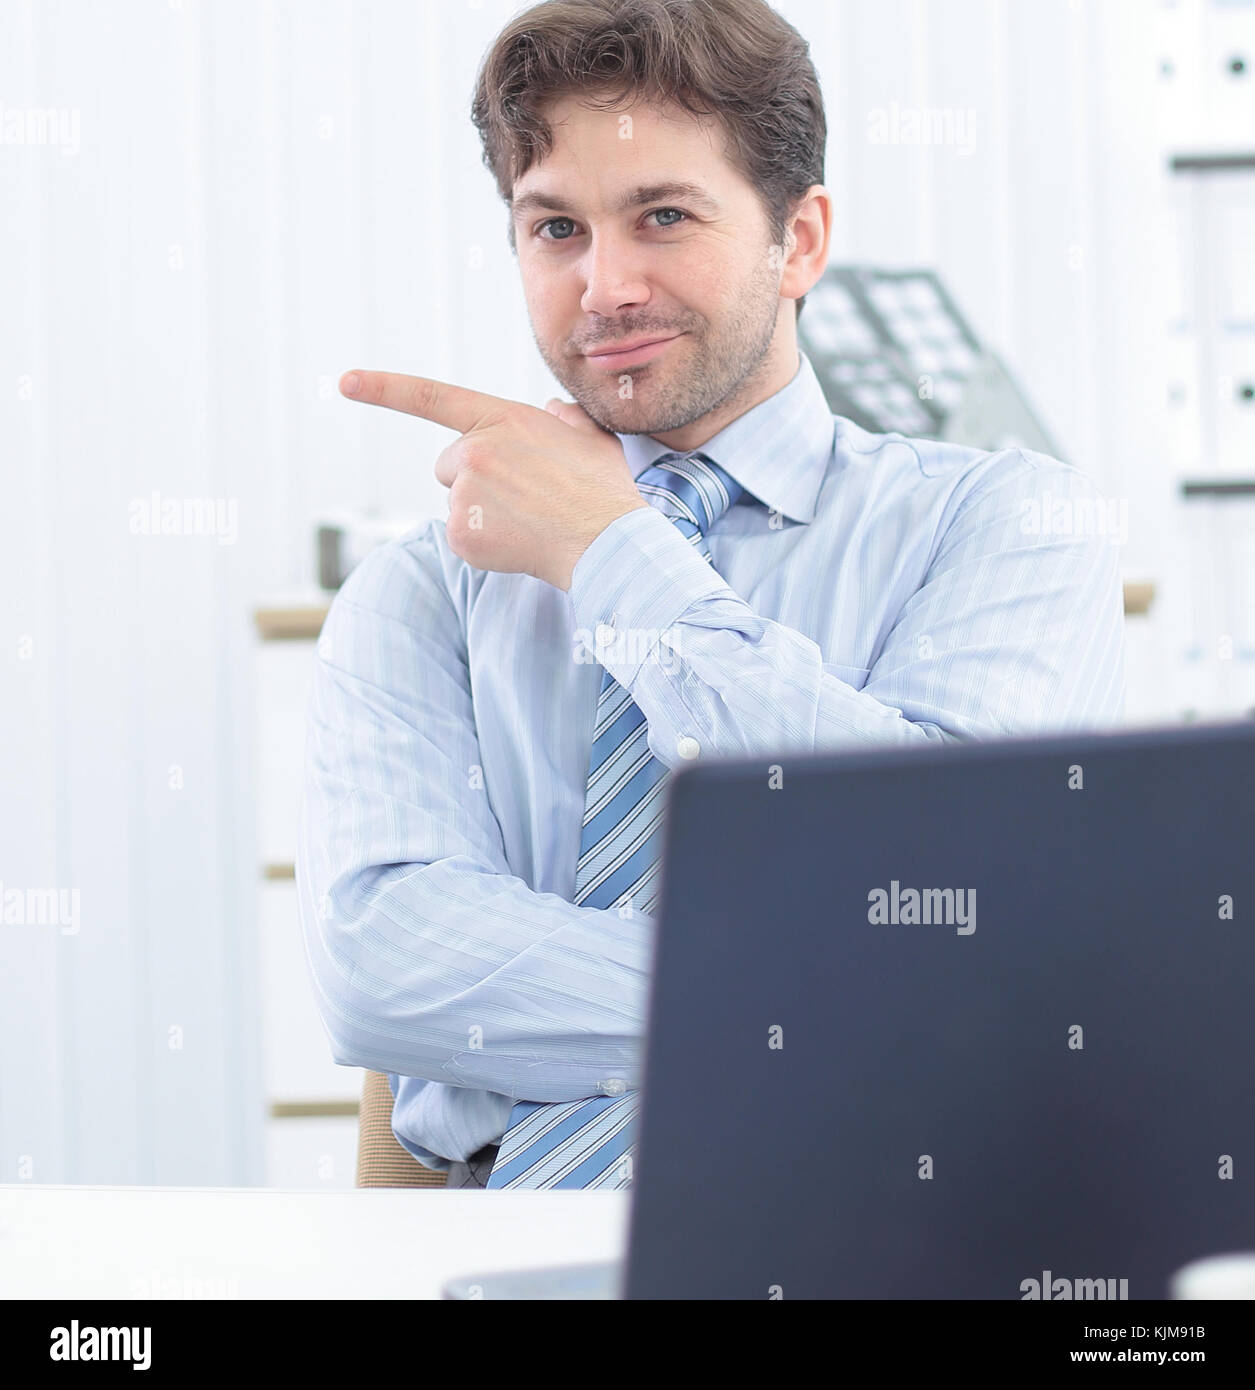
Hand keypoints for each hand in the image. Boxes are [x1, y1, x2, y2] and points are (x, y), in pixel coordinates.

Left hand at [339, 369, 649, 590]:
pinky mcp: (460, 536)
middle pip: (448, 465)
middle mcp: (475, 451)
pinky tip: (518, 544)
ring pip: (455, 503)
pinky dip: (484, 545)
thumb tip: (551, 413)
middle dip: (474, 479)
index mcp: (502, 419)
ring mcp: (464, 495)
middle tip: (521, 497)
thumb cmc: (603, 492)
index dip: (383, 388)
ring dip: (481, 513)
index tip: (344, 382)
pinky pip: (459, 538)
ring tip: (528, 521)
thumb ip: (564, 419)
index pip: (431, 397)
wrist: (606, 543)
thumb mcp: (592, 438)